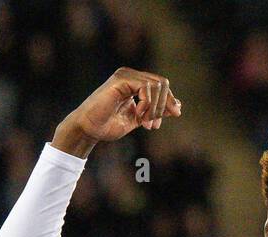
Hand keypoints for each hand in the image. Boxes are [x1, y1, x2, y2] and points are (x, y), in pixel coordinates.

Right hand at [51, 67, 181, 157]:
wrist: (90, 129)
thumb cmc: (109, 125)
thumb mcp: (140, 119)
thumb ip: (157, 111)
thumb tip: (178, 106)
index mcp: (135, 83)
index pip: (162, 85)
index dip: (168, 102)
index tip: (162, 122)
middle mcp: (130, 75)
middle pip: (162, 84)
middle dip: (163, 106)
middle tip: (153, 125)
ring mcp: (125, 76)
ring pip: (156, 85)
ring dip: (155, 108)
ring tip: (146, 124)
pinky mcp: (120, 80)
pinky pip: (146, 87)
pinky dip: (147, 104)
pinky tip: (139, 116)